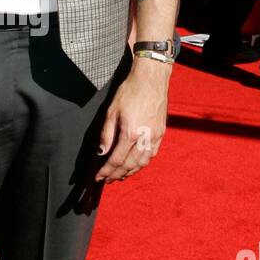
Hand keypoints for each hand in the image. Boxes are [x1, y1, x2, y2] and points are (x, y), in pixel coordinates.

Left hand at [94, 61, 168, 182]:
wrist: (151, 79)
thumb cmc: (130, 92)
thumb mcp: (111, 111)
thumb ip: (106, 134)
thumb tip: (102, 152)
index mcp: (130, 133)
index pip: (116, 160)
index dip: (106, 171)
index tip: (98, 177)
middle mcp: (144, 138)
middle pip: (129, 165)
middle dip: (117, 175)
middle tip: (107, 180)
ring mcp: (155, 136)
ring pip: (142, 163)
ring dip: (130, 172)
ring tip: (120, 176)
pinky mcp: (161, 133)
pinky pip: (152, 154)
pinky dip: (142, 163)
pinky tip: (136, 165)